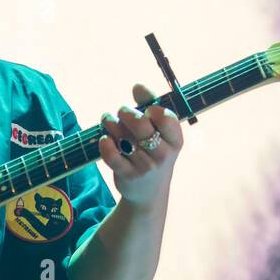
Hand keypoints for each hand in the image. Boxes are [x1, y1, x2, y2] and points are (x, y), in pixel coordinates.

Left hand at [96, 83, 184, 205]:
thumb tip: (138, 86)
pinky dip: (105, 144)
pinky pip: (112, 156)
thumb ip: (150, 106)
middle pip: (141, 126)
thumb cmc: (154, 153)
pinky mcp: (128, 175)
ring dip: (111, 125)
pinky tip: (105, 138)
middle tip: (122, 111)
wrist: (149, 192)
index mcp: (175, 140)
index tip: (145, 109)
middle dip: (126, 113)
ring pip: (123, 138)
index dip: (151, 109)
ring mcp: (145, 166)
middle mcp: (163, 154)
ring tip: (108, 120)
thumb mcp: (160, 133)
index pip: (165, 118)